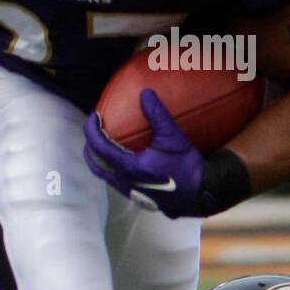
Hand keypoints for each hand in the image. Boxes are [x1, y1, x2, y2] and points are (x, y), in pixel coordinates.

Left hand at [83, 89, 203, 217]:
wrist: (199, 193)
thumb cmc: (187, 166)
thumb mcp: (173, 138)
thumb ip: (158, 115)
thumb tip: (145, 93)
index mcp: (129, 167)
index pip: (99, 147)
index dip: (91, 130)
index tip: (94, 116)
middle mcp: (124, 181)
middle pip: (95, 164)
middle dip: (89, 146)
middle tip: (93, 130)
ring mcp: (129, 191)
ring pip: (103, 175)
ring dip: (98, 158)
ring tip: (102, 143)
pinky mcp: (136, 195)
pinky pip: (114, 180)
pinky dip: (110, 167)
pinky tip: (120, 158)